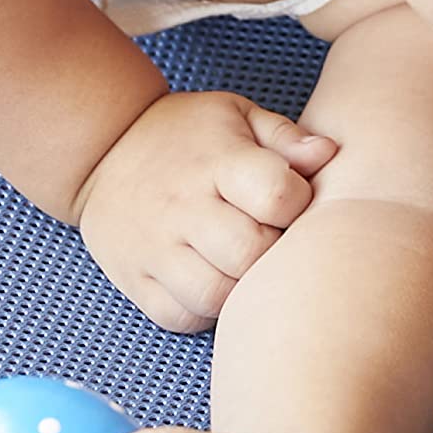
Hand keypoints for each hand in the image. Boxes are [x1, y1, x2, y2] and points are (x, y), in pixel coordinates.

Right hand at [72, 90, 336, 332]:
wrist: (102, 149)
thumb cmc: (186, 135)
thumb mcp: (235, 116)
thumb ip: (285, 137)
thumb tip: (330, 154)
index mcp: (217, 161)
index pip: (278, 196)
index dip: (298, 204)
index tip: (289, 202)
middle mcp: (183, 206)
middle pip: (250, 254)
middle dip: (272, 252)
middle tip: (269, 239)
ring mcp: (155, 247)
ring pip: (216, 295)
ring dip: (241, 288)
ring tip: (242, 264)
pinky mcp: (134, 279)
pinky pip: (181, 316)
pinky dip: (204, 310)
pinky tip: (212, 281)